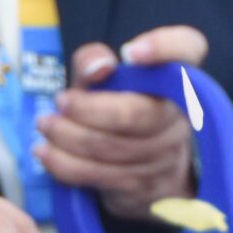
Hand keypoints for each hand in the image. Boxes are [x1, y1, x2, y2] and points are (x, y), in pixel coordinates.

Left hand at [36, 29, 203, 222]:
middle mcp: (179, 115)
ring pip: (112, 148)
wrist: (141, 169)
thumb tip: (98, 67)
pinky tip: (46, 153)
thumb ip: (93, 61)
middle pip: (135, 114)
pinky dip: (65, 164)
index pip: (187, 48)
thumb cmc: (118, 109)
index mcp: (175, 77)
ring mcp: (166, 154)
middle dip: (87, 110)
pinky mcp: (144, 186)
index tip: (131, 52)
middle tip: (59, 102)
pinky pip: (100, 175)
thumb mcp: (102, 79)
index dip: (164, 46)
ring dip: (68, 137)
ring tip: (45, 125)